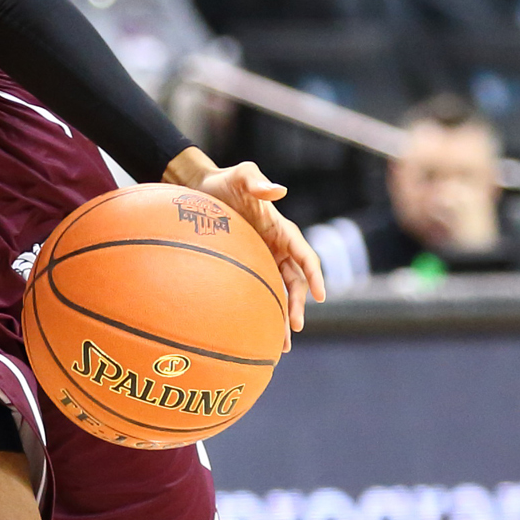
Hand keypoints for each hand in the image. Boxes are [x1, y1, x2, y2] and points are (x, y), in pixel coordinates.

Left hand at [164, 150, 325, 345]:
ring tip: (282, 344)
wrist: (199, 188)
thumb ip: (257, 181)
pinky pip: (260, 290)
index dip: (314, 274)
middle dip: (298, 304)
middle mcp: (277, 246)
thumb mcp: (241, 175)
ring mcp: (263, 257)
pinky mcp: (247, 265)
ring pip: (280, 291)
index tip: (320, 295)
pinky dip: (263, 309)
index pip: (304, 255)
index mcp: (281, 228)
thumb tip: (279, 189)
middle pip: (295, 280)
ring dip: (284, 315)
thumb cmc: (223, 180)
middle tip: (294, 326)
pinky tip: (258, 330)